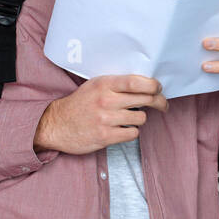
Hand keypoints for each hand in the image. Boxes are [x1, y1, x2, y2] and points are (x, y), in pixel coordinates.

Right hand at [34, 74, 167, 154]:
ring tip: (130, 117)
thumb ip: (117, 84)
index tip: (159, 88)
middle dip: (159, 102)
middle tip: (162, 104)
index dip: (153, 85)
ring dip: (139, 118)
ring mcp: (105, 119)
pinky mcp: (105, 136)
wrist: (56, 124)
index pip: (136, 82)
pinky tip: (123, 128)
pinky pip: (132, 133)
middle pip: (145, 99)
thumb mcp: (95, 86)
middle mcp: (105, 100)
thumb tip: (146, 85)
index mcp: (104, 84)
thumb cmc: (79, 104)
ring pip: (141, 118)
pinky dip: (131, 132)